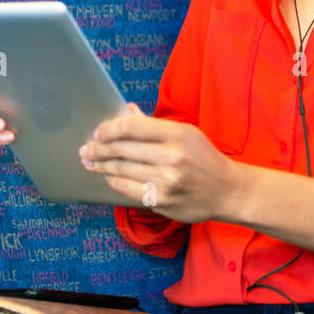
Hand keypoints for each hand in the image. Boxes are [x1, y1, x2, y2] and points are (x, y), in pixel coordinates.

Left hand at [78, 103, 244, 224]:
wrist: (227, 191)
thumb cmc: (205, 158)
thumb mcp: (186, 133)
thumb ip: (154, 126)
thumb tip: (128, 112)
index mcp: (177, 134)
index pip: (132, 127)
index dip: (109, 129)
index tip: (98, 132)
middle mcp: (171, 157)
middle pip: (123, 149)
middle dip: (99, 149)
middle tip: (86, 149)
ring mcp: (166, 181)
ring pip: (122, 170)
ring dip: (102, 165)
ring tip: (90, 162)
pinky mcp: (162, 201)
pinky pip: (129, 189)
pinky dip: (115, 181)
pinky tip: (109, 176)